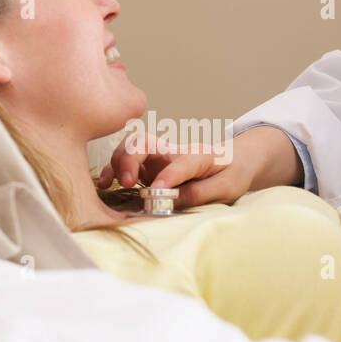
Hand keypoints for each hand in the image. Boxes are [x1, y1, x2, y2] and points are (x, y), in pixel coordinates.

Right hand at [97, 125, 298, 207]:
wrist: (233, 161)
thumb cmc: (232, 173)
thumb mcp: (228, 187)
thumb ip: (201, 192)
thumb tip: (173, 199)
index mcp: (199, 156)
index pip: (181, 162)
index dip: (169, 176)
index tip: (157, 191)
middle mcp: (173, 152)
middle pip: (144, 142)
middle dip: (130, 158)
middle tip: (128, 181)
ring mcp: (158, 158)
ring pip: (130, 148)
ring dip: (117, 162)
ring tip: (110, 183)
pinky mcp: (149, 167)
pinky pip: (126, 163)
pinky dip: (113, 170)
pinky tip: (106, 183)